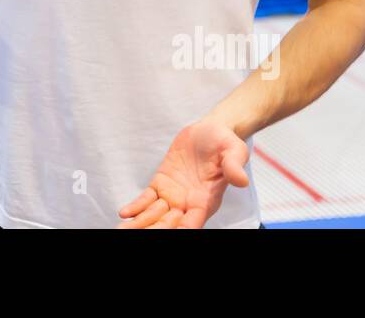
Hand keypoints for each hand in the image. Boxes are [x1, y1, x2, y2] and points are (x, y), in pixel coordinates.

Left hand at [117, 118, 249, 228]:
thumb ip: (234, 166)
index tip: (168, 233)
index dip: (181, 229)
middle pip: (169, 224)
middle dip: (155, 230)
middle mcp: (189, 203)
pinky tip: (125, 213)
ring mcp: (174, 195)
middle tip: (134, 235)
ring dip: (140, 224)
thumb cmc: (225, 142)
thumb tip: (242, 180)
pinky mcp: (162, 183)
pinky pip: (147, 199)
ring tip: (122, 229)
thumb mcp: (234, 150)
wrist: (211, 129)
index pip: (192, 222)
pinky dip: (136, 207)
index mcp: (207, 200)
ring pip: (154, 215)